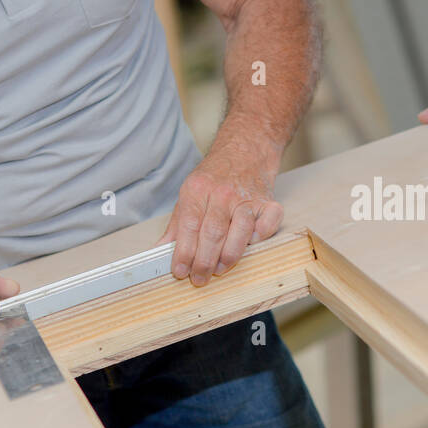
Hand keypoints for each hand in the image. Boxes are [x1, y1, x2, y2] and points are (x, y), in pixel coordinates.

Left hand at [158, 145, 282, 286]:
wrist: (245, 149)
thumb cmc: (214, 176)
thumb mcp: (188, 193)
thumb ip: (176, 225)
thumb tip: (159, 251)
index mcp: (197, 190)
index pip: (188, 226)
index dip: (183, 252)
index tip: (180, 271)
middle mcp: (222, 193)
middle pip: (212, 233)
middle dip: (204, 262)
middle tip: (199, 279)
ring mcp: (247, 198)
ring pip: (239, 233)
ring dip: (228, 256)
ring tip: (219, 270)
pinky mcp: (269, 202)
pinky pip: (267, 225)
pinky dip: (260, 238)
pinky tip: (249, 245)